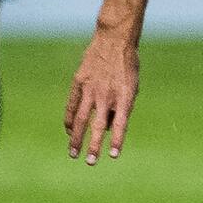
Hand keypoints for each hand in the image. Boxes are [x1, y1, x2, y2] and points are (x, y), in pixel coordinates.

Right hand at [65, 30, 139, 164]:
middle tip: (90, 162)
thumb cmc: (127, 65)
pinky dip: (70, 120)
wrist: (114, 40)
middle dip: (93, 146)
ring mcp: (91, 88)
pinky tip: (69, 131)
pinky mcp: (79, 82)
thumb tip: (106, 128)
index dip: (117, 140)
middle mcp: (107, 94)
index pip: (121, 123)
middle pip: (97, 125)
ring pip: (81, 119)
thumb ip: (121, 107)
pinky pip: (72, 105)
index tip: (113, 155)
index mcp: (125, 95)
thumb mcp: (132, 86)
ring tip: (73, 154)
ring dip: (76, 138)